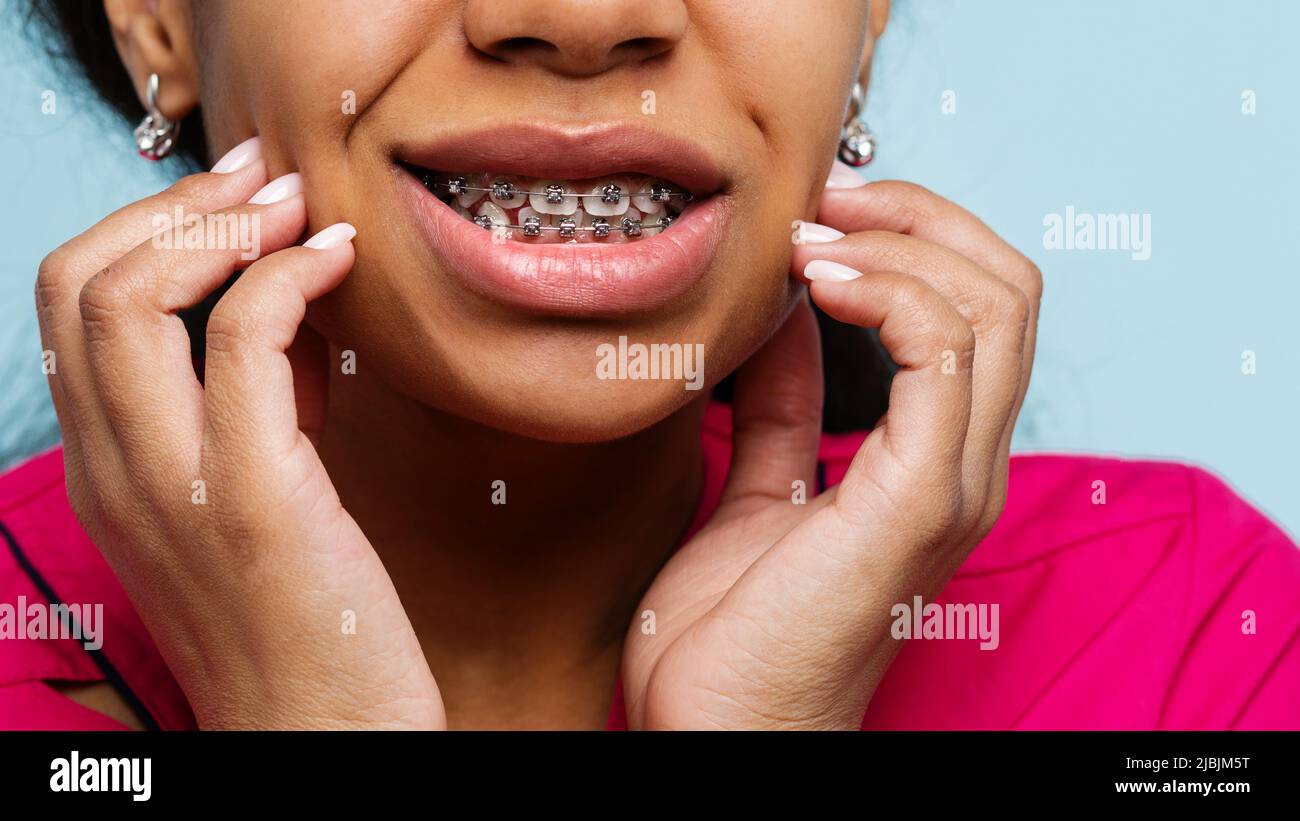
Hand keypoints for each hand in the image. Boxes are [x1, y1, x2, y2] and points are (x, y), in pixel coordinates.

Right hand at [34, 143, 443, 728]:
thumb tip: (290, 299)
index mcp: (107, 472)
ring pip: (129, 295)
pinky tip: (343, 262)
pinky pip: (243, 338)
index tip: (228, 194)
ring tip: (301, 206)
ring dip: (222, 221)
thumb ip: (258, 400)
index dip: (142, 228)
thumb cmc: (310, 620)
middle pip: (75, 282)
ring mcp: (171, 486)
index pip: (67, 310)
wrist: (329, 740)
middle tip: (262, 175)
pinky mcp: (252, 499)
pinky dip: (290, 274)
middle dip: (171, 202)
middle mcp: (114, 474)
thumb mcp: (259, 496)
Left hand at [621, 179, 1040, 728]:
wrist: (721, 731)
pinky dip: (889, 296)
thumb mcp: (758, 484)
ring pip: (992, 310)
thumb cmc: (736, 630)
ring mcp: (952, 485)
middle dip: (918, 218)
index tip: (821, 210)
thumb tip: (791, 306)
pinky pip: (944, 361)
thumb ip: (783, 402)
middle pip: (1006, 291)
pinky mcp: (918, 504)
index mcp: (934, 462)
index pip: (981, 309)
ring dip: (899, 246)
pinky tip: (820, 284)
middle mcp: (965, 467)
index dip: (915, 236)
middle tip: (826, 201)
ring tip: (812, 240)